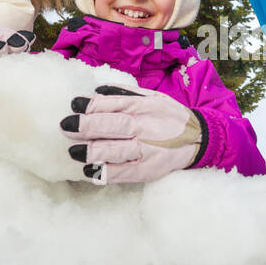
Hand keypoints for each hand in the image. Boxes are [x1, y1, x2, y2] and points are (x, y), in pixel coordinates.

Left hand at [59, 85, 206, 183]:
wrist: (200, 139)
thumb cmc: (171, 116)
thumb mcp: (153, 97)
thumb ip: (125, 93)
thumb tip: (97, 91)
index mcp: (145, 107)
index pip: (114, 104)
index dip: (92, 104)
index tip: (74, 104)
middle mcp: (146, 127)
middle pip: (113, 126)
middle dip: (87, 126)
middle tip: (66, 126)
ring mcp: (148, 150)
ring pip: (118, 151)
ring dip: (93, 151)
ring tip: (74, 151)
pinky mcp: (149, 170)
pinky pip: (125, 173)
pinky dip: (106, 173)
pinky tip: (90, 171)